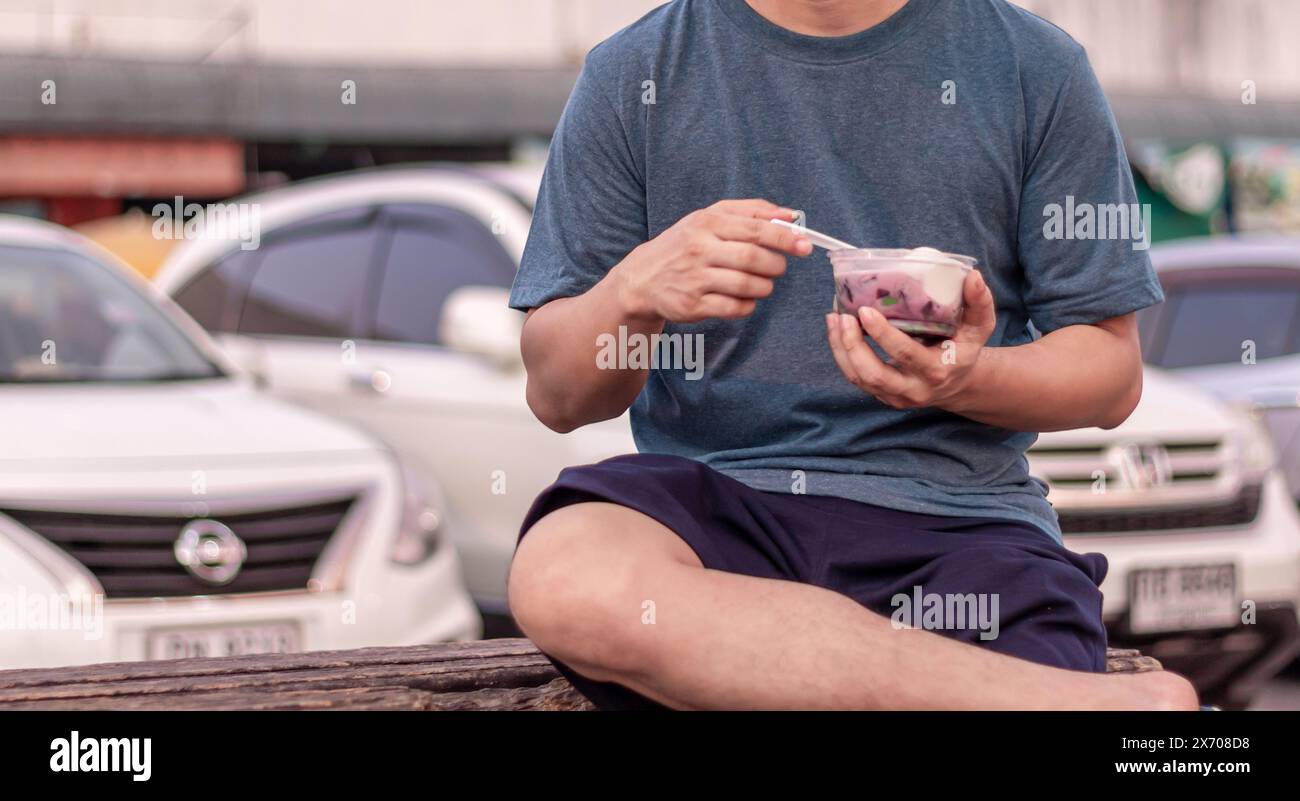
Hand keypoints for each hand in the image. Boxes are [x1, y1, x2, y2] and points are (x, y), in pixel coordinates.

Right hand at [613, 199, 812, 322]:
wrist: (643, 278)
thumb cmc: (685, 244)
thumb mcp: (709, 218)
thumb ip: (751, 211)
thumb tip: (790, 215)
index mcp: (706, 224)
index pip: (755, 230)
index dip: (785, 239)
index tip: (805, 246)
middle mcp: (698, 250)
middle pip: (753, 258)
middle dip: (776, 265)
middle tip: (779, 267)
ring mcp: (694, 280)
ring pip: (747, 285)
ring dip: (765, 287)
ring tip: (763, 283)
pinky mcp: (692, 306)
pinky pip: (734, 308)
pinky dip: (749, 305)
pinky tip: (746, 298)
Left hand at [826, 269, 996, 410]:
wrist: (957, 384)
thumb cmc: (964, 348)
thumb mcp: (980, 327)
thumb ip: (979, 302)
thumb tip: (973, 276)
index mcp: (937, 371)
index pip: (905, 354)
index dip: (882, 334)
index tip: (865, 311)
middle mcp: (914, 389)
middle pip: (873, 374)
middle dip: (852, 345)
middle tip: (843, 317)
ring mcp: (894, 396)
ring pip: (858, 378)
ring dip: (841, 348)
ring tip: (834, 319)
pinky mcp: (881, 395)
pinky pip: (855, 378)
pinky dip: (841, 354)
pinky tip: (836, 330)